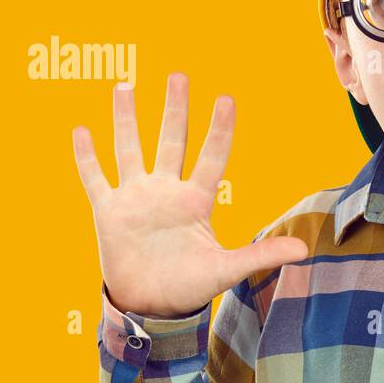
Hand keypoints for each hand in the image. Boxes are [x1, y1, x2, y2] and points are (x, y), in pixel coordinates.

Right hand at [72, 73, 308, 318]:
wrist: (152, 307)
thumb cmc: (191, 287)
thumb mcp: (227, 269)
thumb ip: (261, 255)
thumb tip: (303, 250)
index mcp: (196, 201)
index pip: (211, 157)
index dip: (219, 130)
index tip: (225, 99)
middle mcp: (166, 192)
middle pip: (171, 141)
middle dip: (174, 109)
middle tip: (178, 75)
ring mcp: (136, 198)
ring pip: (130, 149)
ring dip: (126, 119)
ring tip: (124, 85)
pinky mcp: (109, 211)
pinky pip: (95, 178)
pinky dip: (87, 156)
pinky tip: (81, 130)